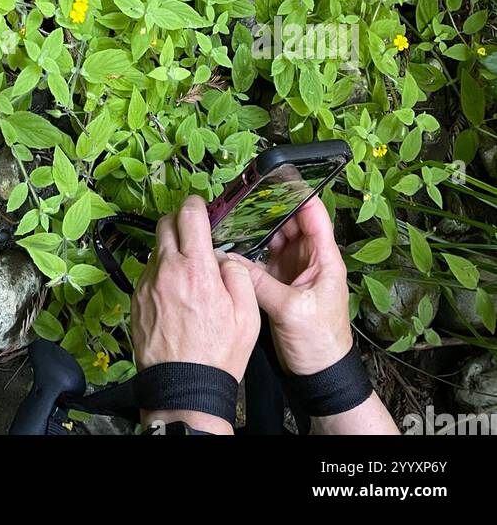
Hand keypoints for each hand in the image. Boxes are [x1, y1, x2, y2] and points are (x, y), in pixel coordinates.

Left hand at [131, 196, 260, 432]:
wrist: (184, 388)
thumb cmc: (218, 354)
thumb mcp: (247, 314)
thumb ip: (237, 274)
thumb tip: (222, 257)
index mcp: (196, 269)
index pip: (189, 216)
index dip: (195, 204)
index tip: (199, 205)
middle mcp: (167, 270)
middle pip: (165, 224)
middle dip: (179, 221)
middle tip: (192, 232)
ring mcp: (147, 285)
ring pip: (156, 251)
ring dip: (169, 251)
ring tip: (186, 273)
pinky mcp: (136, 300)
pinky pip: (148, 274)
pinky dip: (160, 274)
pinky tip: (174, 294)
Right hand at [245, 195, 352, 375]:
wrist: (320, 376)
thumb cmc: (320, 344)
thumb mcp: (290, 309)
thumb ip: (259, 282)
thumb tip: (230, 261)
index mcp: (324, 260)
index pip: (313, 214)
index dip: (297, 192)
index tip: (276, 178)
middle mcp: (309, 261)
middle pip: (289, 223)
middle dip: (267, 210)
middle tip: (243, 199)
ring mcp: (294, 272)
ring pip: (273, 240)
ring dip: (256, 231)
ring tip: (235, 219)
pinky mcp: (280, 286)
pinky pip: (263, 260)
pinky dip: (250, 253)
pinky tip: (234, 248)